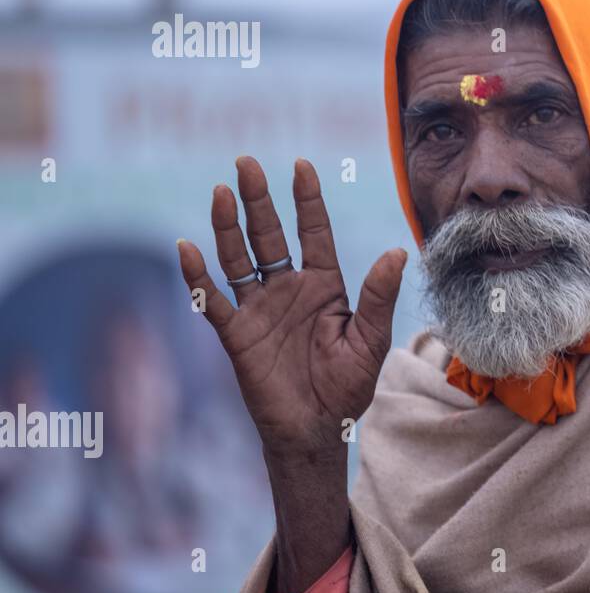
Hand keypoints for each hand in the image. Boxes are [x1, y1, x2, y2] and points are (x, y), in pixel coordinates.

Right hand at [177, 156, 406, 459]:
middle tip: (246, 162)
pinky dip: (199, 276)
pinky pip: (214, 300)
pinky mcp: (237, 335)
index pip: (313, 232)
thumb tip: (398, 251)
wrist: (316, 430)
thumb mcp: (371, 340)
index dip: (307, 200)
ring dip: (229, 226)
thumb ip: (379, 297)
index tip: (301, 165)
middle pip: (270, 235)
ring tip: (222, 191)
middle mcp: (289, 289)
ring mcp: (260, 309)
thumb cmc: (348, 387)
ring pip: (239, 258)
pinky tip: (187, 247)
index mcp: (324, 286)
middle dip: (259, 200)